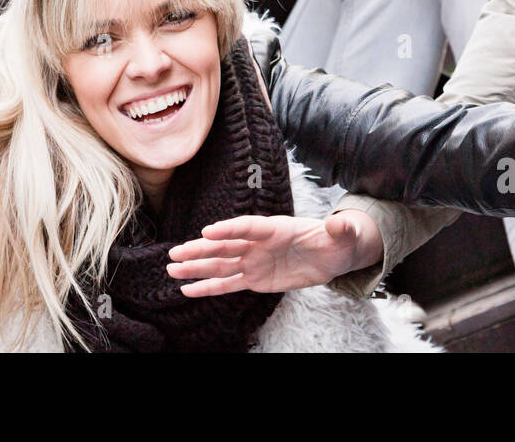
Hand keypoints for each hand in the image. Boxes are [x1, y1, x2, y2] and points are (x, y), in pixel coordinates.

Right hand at [166, 210, 381, 295]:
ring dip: (196, 267)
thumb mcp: (343, 236)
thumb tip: (342, 224)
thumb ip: (341, 230)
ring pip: (220, 265)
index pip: (249, 227)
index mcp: (276, 229)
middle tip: (176, 253)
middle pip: (226, 246)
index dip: (229, 229)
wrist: (332, 255)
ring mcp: (254, 261)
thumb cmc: (336, 241)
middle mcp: (259, 244)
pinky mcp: (254, 279)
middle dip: (201, 249)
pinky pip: (228, 284)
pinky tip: (187, 291)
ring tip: (172, 270)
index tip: (208, 231)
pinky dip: (208, 287)